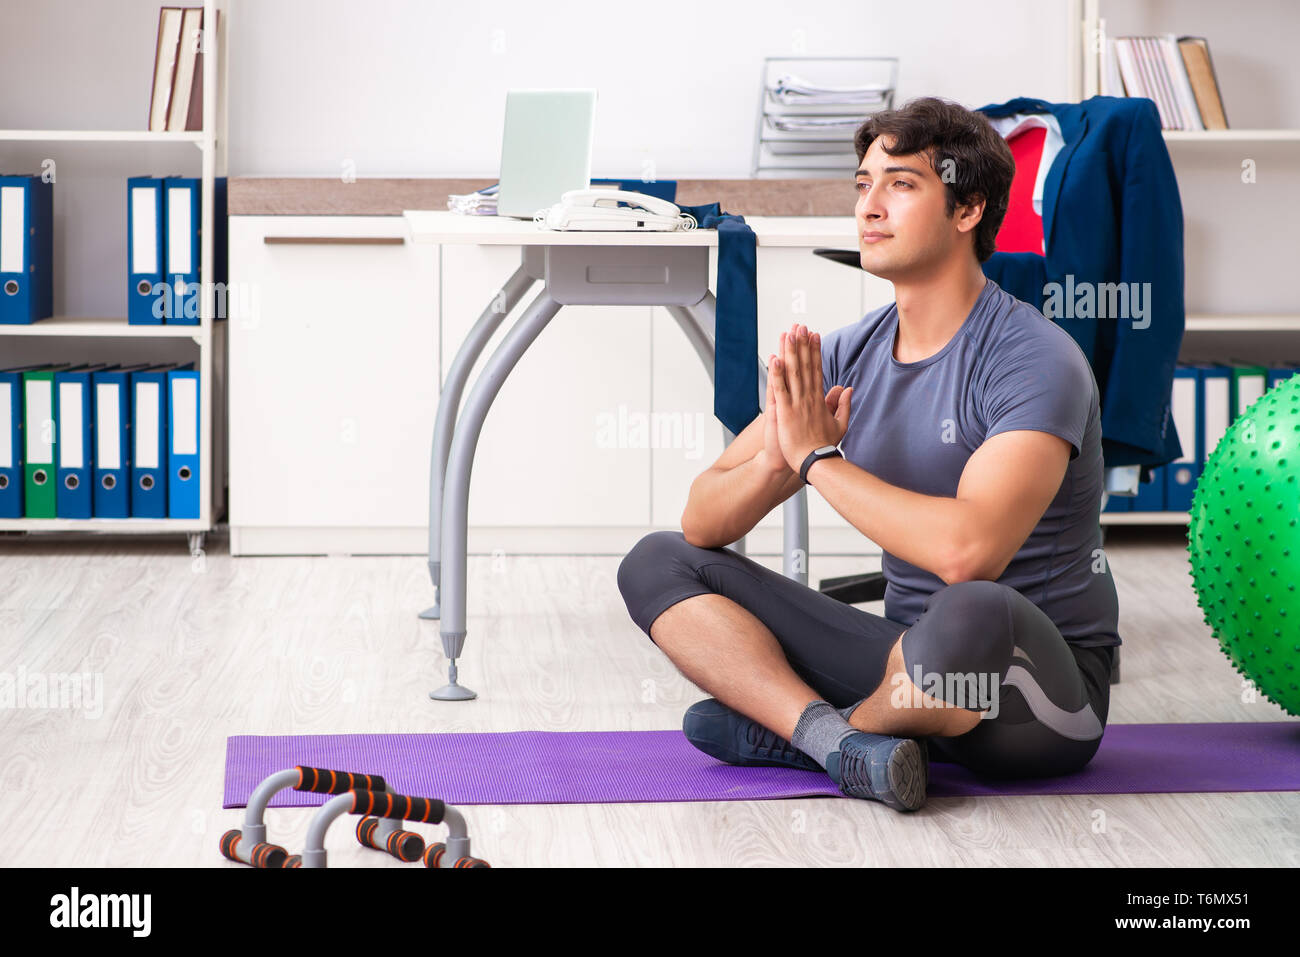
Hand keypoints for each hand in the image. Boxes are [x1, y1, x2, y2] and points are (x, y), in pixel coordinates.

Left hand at [769, 323, 852, 473]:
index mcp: (819, 399)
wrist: (815, 463)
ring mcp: (797, 403)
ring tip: (788, 334)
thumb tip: (847, 389)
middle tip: (800, 326)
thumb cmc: (824, 446)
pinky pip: (780, 389)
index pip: (817, 369)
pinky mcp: (786, 411)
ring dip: (790, 352)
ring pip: (793, 372)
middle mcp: (808, 397)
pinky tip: (775, 359)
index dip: (815, 351)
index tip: (814, 335)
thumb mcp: (840, 424)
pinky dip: (777, 374)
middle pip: (805, 365)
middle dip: (802, 344)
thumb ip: (843, 405)